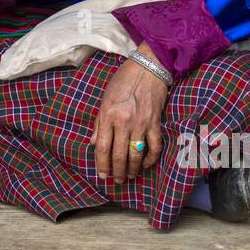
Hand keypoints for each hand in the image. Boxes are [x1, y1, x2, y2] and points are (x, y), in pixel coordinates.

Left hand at [90, 47, 167, 183]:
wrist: (147, 68)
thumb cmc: (123, 81)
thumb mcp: (105, 98)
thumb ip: (99, 123)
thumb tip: (94, 143)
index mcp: (108, 115)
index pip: (103, 146)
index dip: (102, 164)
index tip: (102, 175)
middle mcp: (123, 121)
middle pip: (119, 154)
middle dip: (117, 171)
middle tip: (116, 181)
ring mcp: (141, 123)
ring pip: (136, 154)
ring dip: (132, 169)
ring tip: (129, 176)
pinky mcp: (155, 122)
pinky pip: (155, 146)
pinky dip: (151, 159)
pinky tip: (146, 165)